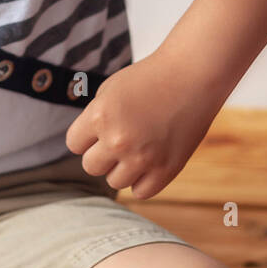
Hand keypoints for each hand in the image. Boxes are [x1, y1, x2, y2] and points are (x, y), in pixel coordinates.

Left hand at [64, 51, 219, 199]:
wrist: (192, 75)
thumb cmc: (149, 78)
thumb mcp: (110, 89)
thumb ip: (93, 118)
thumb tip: (85, 146)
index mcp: (100, 116)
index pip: (74, 144)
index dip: (86, 136)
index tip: (102, 127)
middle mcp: (118, 140)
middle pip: (91, 166)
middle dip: (102, 153)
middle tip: (121, 138)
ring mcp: (143, 158)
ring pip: (115, 181)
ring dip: (122, 167)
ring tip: (138, 146)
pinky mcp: (166, 170)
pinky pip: (141, 192)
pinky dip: (142, 180)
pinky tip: (150, 161)